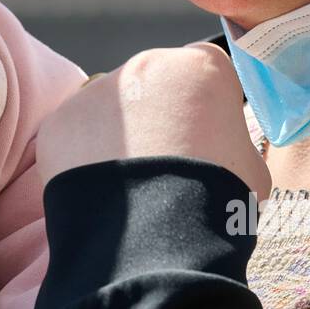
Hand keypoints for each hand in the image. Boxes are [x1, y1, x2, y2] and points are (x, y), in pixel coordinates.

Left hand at [36, 42, 270, 197]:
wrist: (156, 243)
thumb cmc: (216, 204)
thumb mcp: (249, 166)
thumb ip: (229, 139)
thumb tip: (218, 146)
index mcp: (201, 67)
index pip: (204, 72)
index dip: (204, 106)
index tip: (203, 136)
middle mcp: (146, 65)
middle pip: (152, 85)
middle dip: (156, 118)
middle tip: (162, 167)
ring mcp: (97, 91)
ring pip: (109, 110)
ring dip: (117, 137)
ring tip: (129, 188)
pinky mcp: (60, 122)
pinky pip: (73, 137)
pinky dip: (82, 161)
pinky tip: (100, 194)